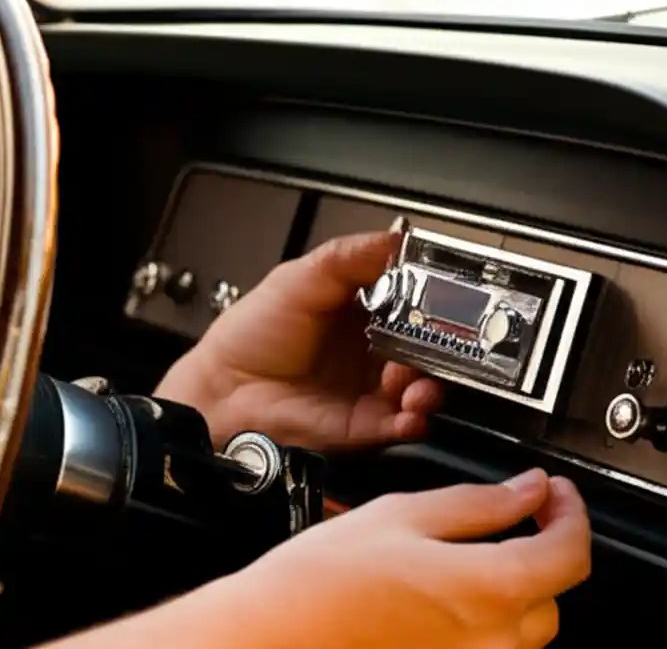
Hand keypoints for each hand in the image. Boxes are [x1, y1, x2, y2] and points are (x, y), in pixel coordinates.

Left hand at [155, 231, 441, 450]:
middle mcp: (369, 351)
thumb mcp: (298, 280)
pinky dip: (413, 421)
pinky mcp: (362, 425)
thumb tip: (392, 239)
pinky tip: (409, 412)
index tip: (444, 302)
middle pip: (424, 349)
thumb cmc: (250, 335)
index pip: (412, 304)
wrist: (223, 389)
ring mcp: (368, 389)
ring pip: (419, 388)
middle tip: (432, 346)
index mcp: (359, 311)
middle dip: (437, 350)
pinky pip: (400, 426)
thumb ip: (346, 257)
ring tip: (412, 383)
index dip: (431, 304)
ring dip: (427, 386)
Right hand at [198, 470, 589, 648]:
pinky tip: (443, 600)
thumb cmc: (324, 581)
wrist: (276, 635)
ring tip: (471, 559)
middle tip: (514, 517)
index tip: (556, 493)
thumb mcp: (403, 515)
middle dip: (541, 551)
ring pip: (524, 631)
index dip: (571, 514)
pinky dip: (481, 625)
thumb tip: (529, 491)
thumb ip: (478, 503)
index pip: (570, 554)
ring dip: (515, 592)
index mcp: (489, 589)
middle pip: (552, 596)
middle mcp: (492, 642)